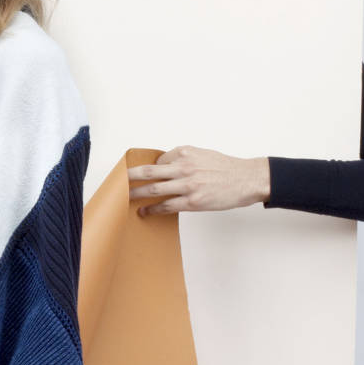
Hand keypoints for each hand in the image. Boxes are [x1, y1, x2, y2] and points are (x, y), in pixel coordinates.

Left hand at [127, 147, 270, 214]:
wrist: (246, 179)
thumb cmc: (226, 168)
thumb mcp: (203, 154)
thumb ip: (184, 159)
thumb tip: (164, 166)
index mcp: (186, 152)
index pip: (159, 160)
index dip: (147, 169)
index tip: (137, 174)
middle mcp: (184, 166)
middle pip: (149, 172)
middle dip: (129, 177)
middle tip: (116, 182)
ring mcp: (188, 184)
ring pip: (154, 189)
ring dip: (136, 194)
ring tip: (125, 199)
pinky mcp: (193, 201)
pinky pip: (167, 206)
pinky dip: (153, 209)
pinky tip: (144, 212)